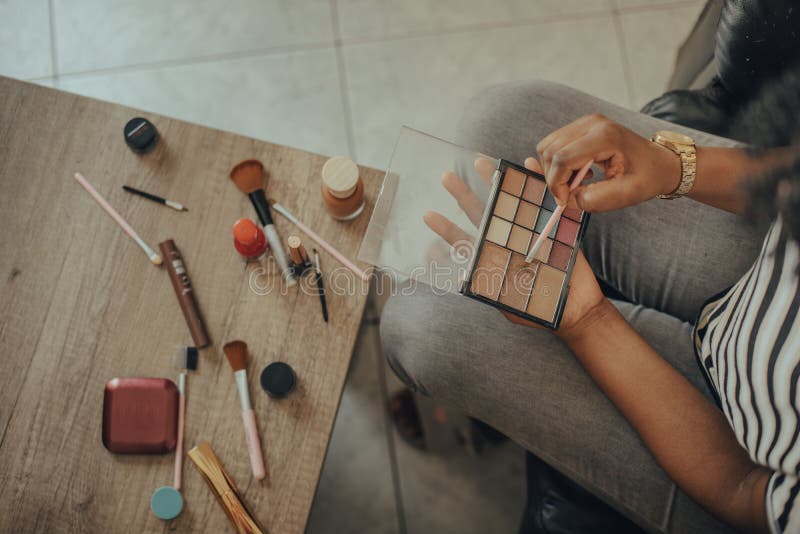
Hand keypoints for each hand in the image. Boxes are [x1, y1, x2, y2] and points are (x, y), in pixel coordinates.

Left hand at [424, 157, 605, 333]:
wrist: (574, 311)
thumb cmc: (537, 310)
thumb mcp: (507, 303)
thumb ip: (488, 288)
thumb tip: (462, 277)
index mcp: (492, 258)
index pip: (465, 241)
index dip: (447, 230)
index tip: (429, 217)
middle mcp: (507, 241)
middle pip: (481, 214)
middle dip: (463, 195)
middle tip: (446, 177)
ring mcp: (528, 232)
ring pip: (509, 202)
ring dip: (496, 181)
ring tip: (481, 161)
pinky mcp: (551, 228)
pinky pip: (544, 200)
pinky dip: (538, 181)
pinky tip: (529, 164)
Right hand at [537, 113, 680, 210]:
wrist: (660, 162)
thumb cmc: (648, 177)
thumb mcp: (625, 195)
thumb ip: (593, 200)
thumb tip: (565, 199)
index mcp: (605, 136)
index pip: (562, 158)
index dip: (557, 184)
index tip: (565, 201)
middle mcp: (592, 123)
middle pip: (550, 151)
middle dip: (554, 178)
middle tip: (570, 195)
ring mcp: (586, 122)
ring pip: (548, 147)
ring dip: (555, 171)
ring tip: (578, 183)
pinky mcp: (581, 126)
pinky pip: (555, 145)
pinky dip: (559, 163)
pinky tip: (580, 172)